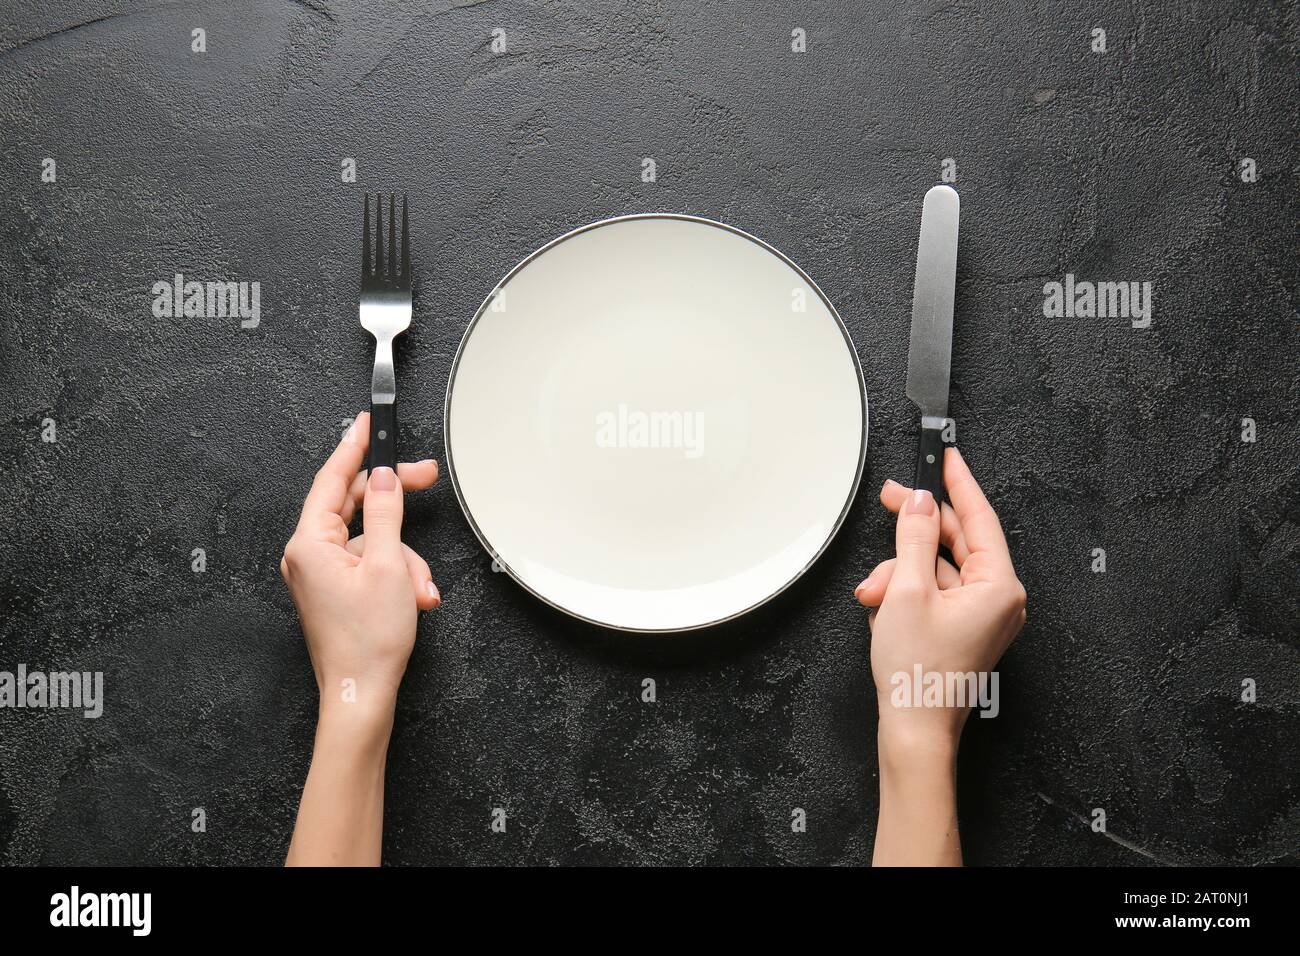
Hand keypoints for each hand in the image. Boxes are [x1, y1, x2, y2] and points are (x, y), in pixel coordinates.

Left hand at [282, 412, 439, 866]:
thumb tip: (382, 477)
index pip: (332, 479)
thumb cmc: (369, 640)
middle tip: (424, 476)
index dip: (354, 447)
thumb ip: (385, 512)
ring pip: (371, 539)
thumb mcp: (387, 564)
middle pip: (354, 505)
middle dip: (395, 504)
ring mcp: (319, 574)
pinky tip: (415, 597)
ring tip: (420, 588)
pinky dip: (397, 575)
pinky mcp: (334, 591)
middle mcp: (307, 554)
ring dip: (404, 557)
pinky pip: (369, 564)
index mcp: (309, 542)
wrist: (361, 694)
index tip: (367, 422)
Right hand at [856, 446, 1024, 865]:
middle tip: (892, 501)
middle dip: (915, 533)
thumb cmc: (919, 673)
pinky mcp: (963, 629)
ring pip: (938, 568)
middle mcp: (998, 599)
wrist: (914, 730)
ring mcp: (982, 616)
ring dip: (901, 572)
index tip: (947, 456)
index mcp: (999, 586)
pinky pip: (935, 593)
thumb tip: (922, 502)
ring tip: (875, 593)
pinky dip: (906, 593)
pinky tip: (884, 606)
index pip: (980, 518)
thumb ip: (915, 537)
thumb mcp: (907, 590)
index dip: (960, 483)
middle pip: (956, 542)